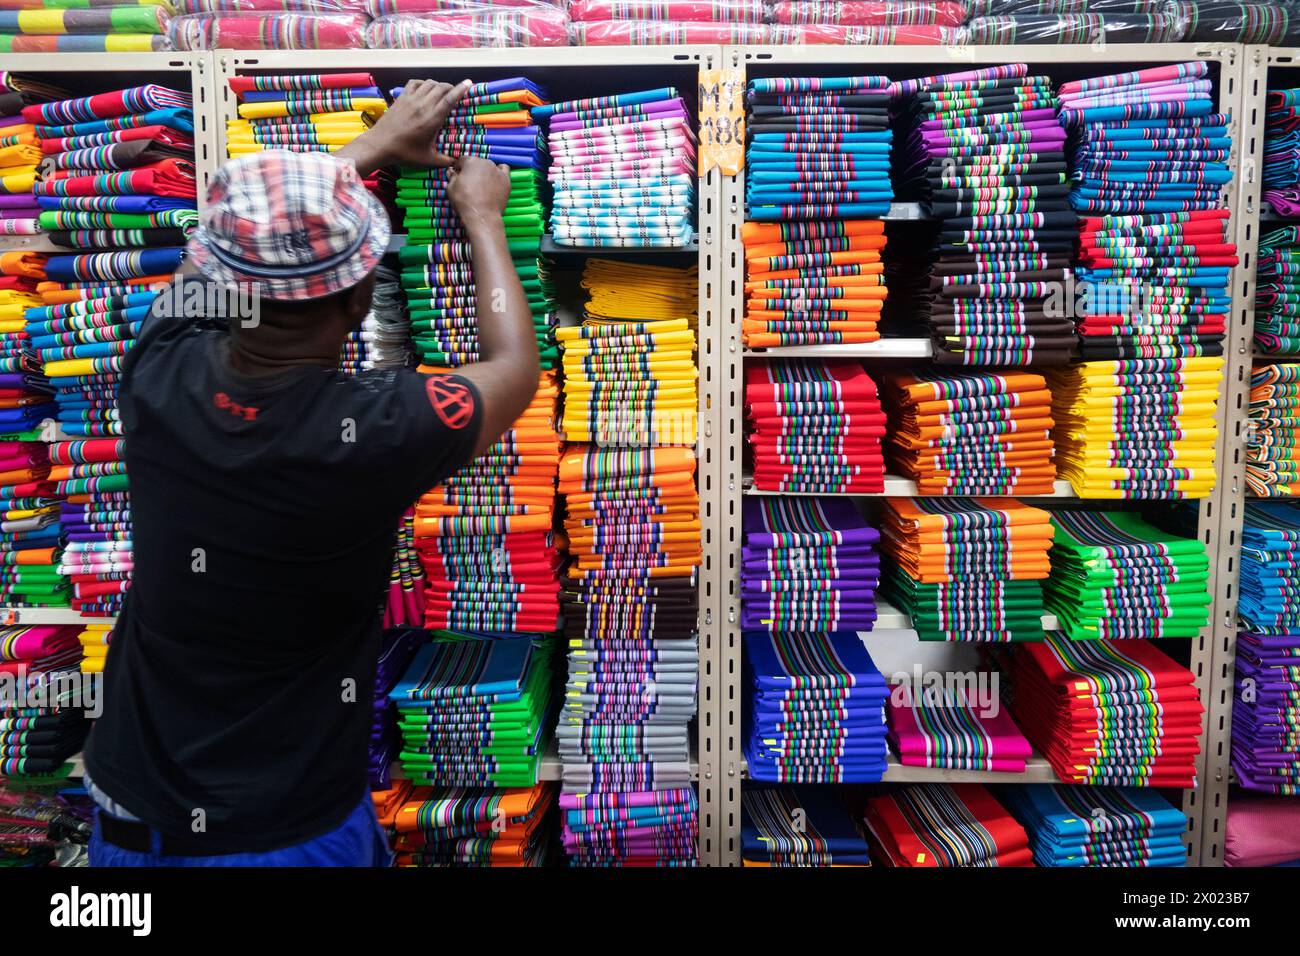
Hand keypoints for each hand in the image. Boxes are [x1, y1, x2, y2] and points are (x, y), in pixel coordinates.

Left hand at [339, 79, 469, 174]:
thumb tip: (458, 163)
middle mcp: (423, 105)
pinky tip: (425, 89)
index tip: (468, 83)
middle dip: (451, 87)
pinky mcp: (401, 98)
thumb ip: (445, 161)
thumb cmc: (404, 153)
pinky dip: (423, 83)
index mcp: (432, 119)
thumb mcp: (427, 160)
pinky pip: (414, 83)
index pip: (449, 99)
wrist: (380, 145)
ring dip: (438, 85)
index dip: (460, 89)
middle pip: (441, 88)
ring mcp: (411, 99)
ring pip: (429, 84)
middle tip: (455, 92)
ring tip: (441, 91)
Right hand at [447, 156, 511, 230]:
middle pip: (477, 163)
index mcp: (470, 161)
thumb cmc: (464, 201)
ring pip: (490, 166)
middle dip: (472, 170)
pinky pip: (504, 170)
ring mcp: (497, 170)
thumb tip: (452, 172)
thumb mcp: (451, 188)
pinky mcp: (506, 180)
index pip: (462, 160)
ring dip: (485, 171)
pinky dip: (499, 173)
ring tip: (482, 183)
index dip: (458, 168)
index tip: (457, 175)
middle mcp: (485, 162)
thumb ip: (452, 177)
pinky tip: (495, 179)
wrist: (482, 215)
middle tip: (470, 183)